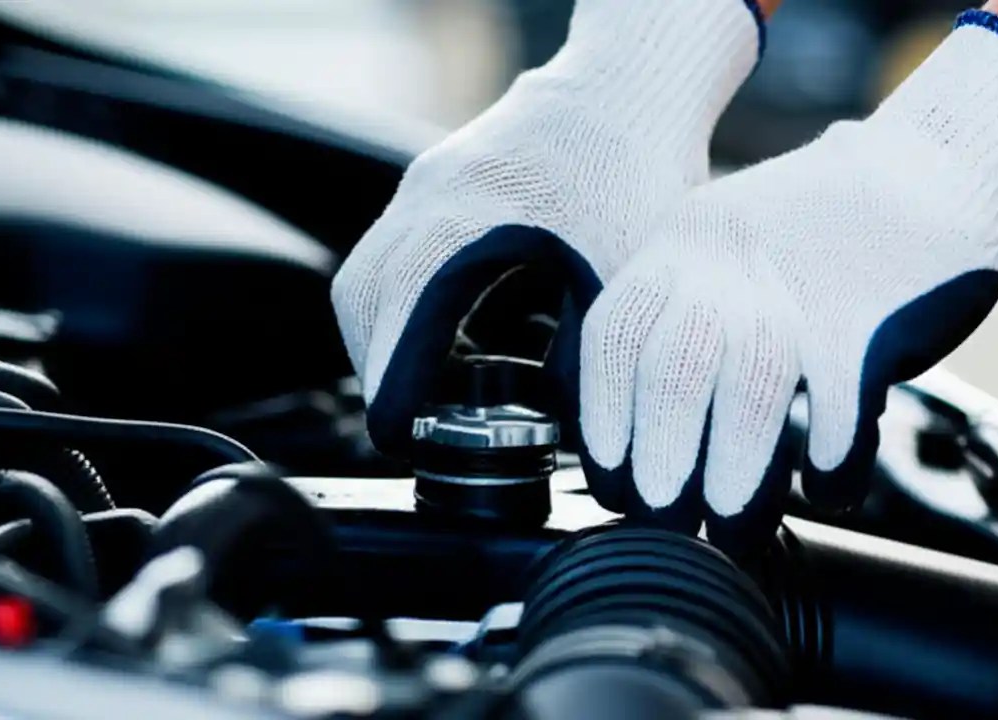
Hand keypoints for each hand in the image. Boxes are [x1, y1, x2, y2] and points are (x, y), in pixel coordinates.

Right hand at [332, 0, 765, 454]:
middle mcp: (429, 200)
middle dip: (374, 366)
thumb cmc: (634, 175)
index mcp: (464, 228)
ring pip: (370, 271)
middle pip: (362, 299)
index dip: (393, 393)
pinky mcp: (439, 176)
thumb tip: (569, 433)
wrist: (631, 88)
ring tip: (417, 382)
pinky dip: (402, 296)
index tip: (398, 439)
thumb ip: (585, 361)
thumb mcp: (618, 283)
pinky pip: (394, 246)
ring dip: (382, 331)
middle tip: (403, 419)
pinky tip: (444, 326)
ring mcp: (427, 182)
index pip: (397, 328)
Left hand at [579, 10, 997, 552]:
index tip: (612, 479)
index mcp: (682, 241)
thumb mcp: (724, 238)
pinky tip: (828, 488)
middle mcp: (728, 257)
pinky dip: (832, 464)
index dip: (602, 417)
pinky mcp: (872, 314)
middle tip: (664, 520)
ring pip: (751, 395)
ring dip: (739, 476)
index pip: (614, 336)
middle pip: (671, 373)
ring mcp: (801, 282)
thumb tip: (641, 415)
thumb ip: (679, 306)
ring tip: (734, 530)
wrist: (934, 164)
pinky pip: (840, 410)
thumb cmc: (820, 224)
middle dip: (661, 460)